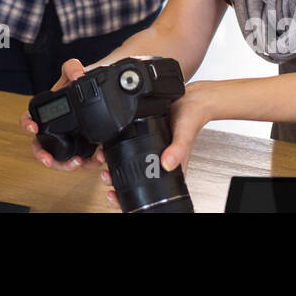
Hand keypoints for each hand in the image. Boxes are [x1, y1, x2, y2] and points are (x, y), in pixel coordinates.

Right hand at [20, 58, 101, 171]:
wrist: (101, 90)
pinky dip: (89, 162)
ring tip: (77, 162)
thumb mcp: (74, 72)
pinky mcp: (83, 148)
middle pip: (40, 148)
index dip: (27, 125)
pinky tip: (98, 157)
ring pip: (60, 160)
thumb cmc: (80, 84)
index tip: (33, 128)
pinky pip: (83, 160)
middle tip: (48, 159)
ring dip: (65, 165)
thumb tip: (76, 74)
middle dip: (42, 156)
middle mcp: (54, 129)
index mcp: (46, 113)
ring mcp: (68, 140)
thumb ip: (72, 68)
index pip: (28, 120)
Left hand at [96, 81, 214, 207]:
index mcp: (168, 169)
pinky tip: (106, 146)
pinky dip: (113, 148)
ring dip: (111, 164)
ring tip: (102, 159)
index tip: (115, 195)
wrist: (190, 99)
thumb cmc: (192, 119)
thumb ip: (178, 150)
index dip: (129, 197)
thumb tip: (167, 164)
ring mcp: (147, 149)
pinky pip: (125, 146)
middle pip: (133, 179)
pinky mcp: (141, 135)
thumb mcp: (185, 135)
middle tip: (106, 176)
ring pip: (126, 163)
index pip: (148, 190)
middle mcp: (156, 161)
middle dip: (115, 181)